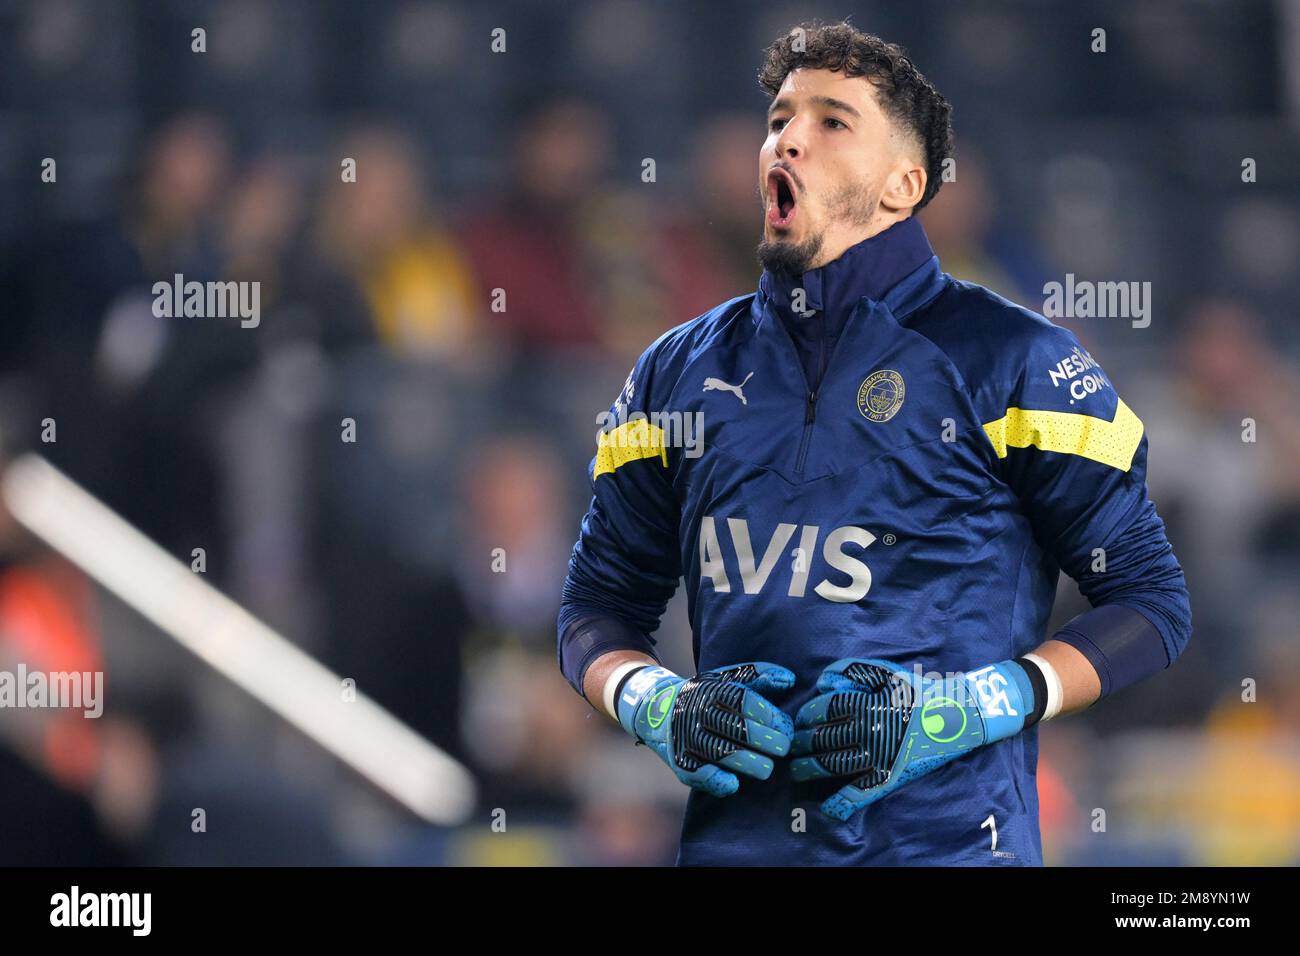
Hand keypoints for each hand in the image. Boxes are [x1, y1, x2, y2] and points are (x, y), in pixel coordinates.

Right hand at [616, 661, 794, 795]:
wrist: (656, 710)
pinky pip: (701, 775)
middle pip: (740, 730)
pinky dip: (719, 781)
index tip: (786, 727)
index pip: (746, 702)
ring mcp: (687, 738)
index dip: (771, 716)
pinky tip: (734, 782)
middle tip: (783, 748)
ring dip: (752, 764)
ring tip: (766, 767)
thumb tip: (789, 680)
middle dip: (769, 742)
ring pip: (724, 754)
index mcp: (712, 690)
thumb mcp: (727, 678)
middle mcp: (697, 713)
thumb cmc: (705, 695)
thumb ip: (759, 676)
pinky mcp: (680, 762)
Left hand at [790, 657, 1031, 819]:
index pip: (820, 711)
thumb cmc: (916, 692)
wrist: (956, 716)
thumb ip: (850, 670)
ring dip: (807, 770)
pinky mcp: (889, 778)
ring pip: (831, 766)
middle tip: (791, 745)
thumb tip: (822, 682)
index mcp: (864, 704)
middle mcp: (867, 732)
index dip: (804, 716)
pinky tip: (826, 807)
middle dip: (799, 743)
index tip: (798, 721)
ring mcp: (877, 757)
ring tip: (796, 770)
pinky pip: (860, 794)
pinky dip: (841, 803)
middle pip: (820, 740)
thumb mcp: (884, 672)